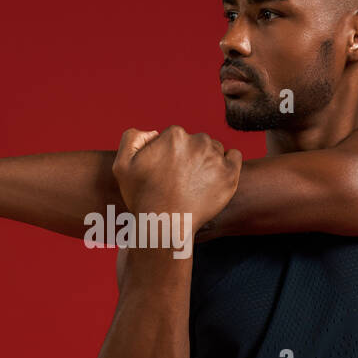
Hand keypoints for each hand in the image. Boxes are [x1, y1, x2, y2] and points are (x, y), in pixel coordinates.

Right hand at [112, 126, 242, 231]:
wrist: (165, 225)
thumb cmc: (143, 198)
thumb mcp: (122, 165)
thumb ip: (132, 138)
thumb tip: (153, 132)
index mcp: (174, 135)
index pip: (176, 137)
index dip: (170, 154)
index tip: (166, 171)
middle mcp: (198, 141)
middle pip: (197, 141)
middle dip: (190, 155)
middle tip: (181, 179)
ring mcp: (216, 157)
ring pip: (214, 149)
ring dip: (207, 160)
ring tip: (195, 183)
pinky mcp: (230, 174)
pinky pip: (234, 156)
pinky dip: (228, 162)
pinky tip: (216, 175)